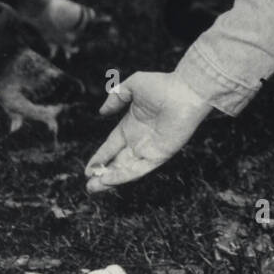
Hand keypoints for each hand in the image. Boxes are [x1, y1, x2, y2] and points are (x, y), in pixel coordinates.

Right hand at [85, 71, 213, 192]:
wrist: (186, 91)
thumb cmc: (163, 85)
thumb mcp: (133, 86)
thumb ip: (116, 98)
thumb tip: (101, 112)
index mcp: (131, 125)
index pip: (111, 146)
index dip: (100, 157)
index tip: (88, 169)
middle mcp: (139, 140)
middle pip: (117, 161)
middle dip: (102, 174)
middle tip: (89, 185)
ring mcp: (150, 149)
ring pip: (126, 169)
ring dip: (110, 179)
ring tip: (93, 188)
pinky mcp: (160, 155)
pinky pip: (139, 169)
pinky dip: (123, 175)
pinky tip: (108, 180)